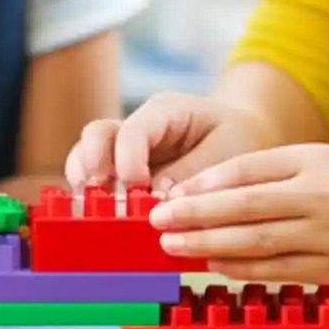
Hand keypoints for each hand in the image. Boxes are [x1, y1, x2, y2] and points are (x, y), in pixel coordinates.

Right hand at [66, 93, 275, 190]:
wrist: (242, 141)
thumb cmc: (239, 139)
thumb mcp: (229, 150)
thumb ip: (192, 173)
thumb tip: (157, 199)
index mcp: (165, 112)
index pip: (134, 129)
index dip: (128, 159)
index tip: (137, 188)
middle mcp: (136, 128)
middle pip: (97, 135)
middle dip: (92, 164)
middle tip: (99, 192)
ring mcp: (123, 151)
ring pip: (85, 157)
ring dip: (85, 183)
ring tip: (92, 208)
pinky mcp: (119, 175)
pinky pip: (94, 182)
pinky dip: (91, 198)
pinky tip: (98, 216)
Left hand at [148, 144, 328, 286]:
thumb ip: (276, 170)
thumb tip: (212, 188)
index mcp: (315, 162)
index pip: (248, 169)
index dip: (204, 183)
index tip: (171, 193)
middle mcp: (318, 197)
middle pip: (243, 206)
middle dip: (194, 214)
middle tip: (156, 221)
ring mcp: (326, 236)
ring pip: (255, 241)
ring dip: (208, 244)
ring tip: (172, 246)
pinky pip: (276, 269)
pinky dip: (240, 267)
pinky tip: (212, 263)